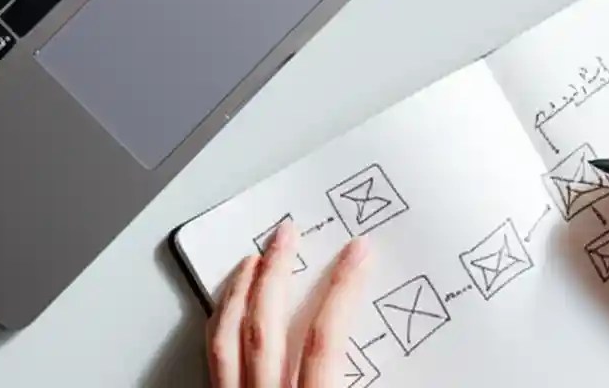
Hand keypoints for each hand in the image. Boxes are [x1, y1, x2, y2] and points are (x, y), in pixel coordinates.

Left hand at [207, 220, 370, 387]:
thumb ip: (373, 385)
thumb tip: (395, 352)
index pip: (324, 341)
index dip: (342, 291)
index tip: (356, 254)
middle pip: (265, 329)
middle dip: (276, 273)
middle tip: (287, 235)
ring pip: (228, 341)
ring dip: (240, 293)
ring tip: (252, 261)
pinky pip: (212, 362)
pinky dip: (220, 327)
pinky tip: (227, 311)